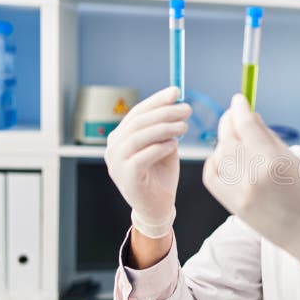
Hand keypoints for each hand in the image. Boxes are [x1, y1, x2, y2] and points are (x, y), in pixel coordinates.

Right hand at [104, 86, 191, 237]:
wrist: (158, 207)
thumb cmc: (161, 174)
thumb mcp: (164, 145)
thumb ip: (165, 127)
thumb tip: (176, 99)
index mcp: (120, 137)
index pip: (137, 113)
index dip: (156, 101)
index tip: (176, 92)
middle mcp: (113, 148)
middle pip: (138, 123)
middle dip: (164, 112)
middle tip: (186, 109)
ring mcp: (117, 164)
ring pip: (139, 138)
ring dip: (163, 128)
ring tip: (184, 127)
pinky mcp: (127, 178)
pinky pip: (142, 157)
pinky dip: (159, 148)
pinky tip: (173, 144)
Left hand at [202, 94, 299, 270]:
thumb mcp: (293, 159)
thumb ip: (268, 136)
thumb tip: (249, 115)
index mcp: (272, 161)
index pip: (246, 124)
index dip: (240, 108)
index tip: (239, 99)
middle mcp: (252, 175)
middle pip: (228, 137)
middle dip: (229, 122)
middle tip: (233, 115)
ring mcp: (238, 192)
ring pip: (219, 154)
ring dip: (224, 142)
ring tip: (236, 140)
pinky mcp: (231, 205)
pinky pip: (211, 175)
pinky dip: (215, 162)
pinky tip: (226, 159)